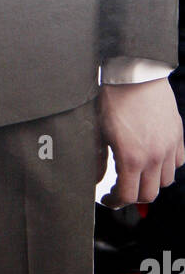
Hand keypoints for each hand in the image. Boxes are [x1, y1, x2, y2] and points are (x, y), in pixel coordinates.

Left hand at [97, 78, 184, 207]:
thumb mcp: (98, 129)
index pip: (128, 196)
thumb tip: (97, 178)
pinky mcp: (178, 134)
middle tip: (122, 189)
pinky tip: (155, 158)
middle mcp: (154, 156)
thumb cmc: (112, 97)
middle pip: (149, 194)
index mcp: (131, 158)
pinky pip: (178, 162)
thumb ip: (98, 159)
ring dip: (152, 182)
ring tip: (138, 173)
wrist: (134, 72)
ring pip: (166, 180)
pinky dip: (167, 166)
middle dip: (134, 196)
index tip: (109, 199)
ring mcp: (169, 146)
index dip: (116, 202)